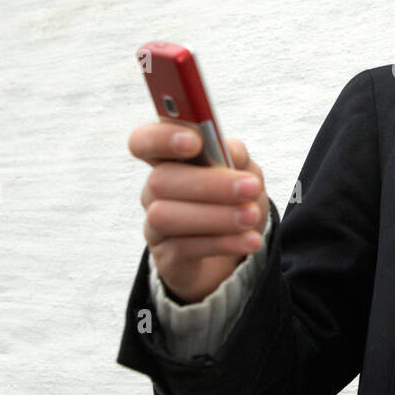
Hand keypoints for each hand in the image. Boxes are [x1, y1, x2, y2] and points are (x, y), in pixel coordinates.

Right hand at [129, 122, 270, 302]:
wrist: (237, 252)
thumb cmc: (234, 200)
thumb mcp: (244, 172)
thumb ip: (236, 156)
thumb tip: (229, 151)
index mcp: (169, 159)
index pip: (143, 141)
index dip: (160, 138)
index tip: (195, 142)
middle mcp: (154, 190)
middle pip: (160, 180)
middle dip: (209, 184)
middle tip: (250, 187)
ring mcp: (155, 225)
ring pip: (166, 216)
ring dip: (215, 216)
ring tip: (251, 216)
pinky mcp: (166, 257)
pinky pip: (184, 248)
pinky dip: (222, 242)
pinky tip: (249, 240)